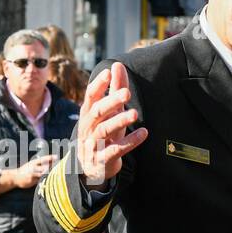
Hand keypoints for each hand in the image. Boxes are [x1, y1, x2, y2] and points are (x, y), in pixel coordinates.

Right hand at [11, 154, 56, 188]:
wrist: (15, 177)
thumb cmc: (25, 171)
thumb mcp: (31, 165)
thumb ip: (41, 164)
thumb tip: (51, 162)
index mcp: (33, 162)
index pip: (43, 159)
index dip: (50, 158)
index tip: (56, 157)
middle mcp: (33, 168)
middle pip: (44, 167)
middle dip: (51, 167)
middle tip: (58, 167)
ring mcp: (32, 174)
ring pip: (43, 174)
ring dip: (48, 174)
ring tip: (55, 174)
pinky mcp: (32, 181)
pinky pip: (40, 181)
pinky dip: (44, 180)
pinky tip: (49, 181)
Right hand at [77, 62, 148, 184]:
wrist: (90, 167)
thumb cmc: (101, 133)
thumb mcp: (108, 112)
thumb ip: (113, 89)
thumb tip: (117, 65)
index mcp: (88, 114)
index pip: (90, 96)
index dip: (98, 84)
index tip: (108, 72)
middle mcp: (88, 127)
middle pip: (97, 112)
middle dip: (111, 102)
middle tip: (127, 93)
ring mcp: (93, 144)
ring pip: (104, 130)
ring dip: (119, 121)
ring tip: (135, 114)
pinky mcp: (103, 159)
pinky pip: (116, 150)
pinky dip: (130, 142)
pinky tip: (144, 133)